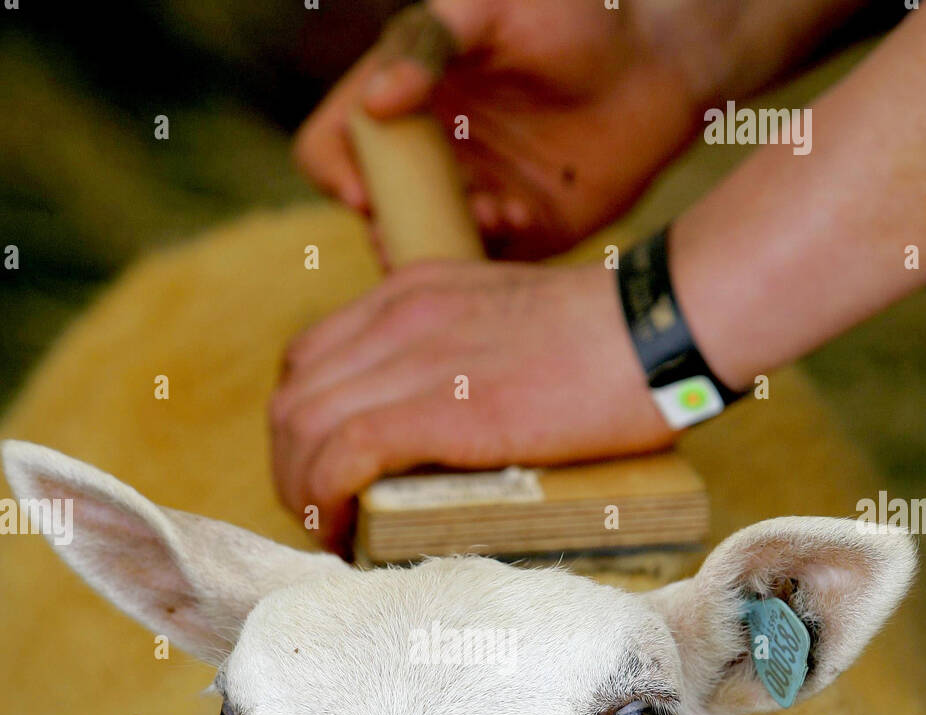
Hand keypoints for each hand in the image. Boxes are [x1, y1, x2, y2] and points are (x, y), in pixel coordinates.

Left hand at [270, 260, 673, 548]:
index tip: (326, 481)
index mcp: (408, 297)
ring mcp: (411, 359)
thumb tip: (447, 432)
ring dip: (304, 495)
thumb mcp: (506, 323)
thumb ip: (459, 357)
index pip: (308, 364)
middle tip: (325, 522)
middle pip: (291, 402)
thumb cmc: (610, 341)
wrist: (660, 328)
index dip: (300, 432)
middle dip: (291, 472)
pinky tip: (348, 534)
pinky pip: (342, 455)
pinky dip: (328, 501)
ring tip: (336, 538)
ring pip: (302, 430)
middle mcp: (394, 320)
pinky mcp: (439, 409)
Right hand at [293, 0, 703, 258]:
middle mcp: (428, 153)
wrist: (658, 66)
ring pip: (420, 247)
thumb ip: (429, 41)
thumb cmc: (576, 17)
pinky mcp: (514, 234)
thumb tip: (377, 102)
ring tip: (492, 210)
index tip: (366, 189)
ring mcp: (468, 197)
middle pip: (371, 211)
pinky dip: (489, 254)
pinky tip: (524, 216)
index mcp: (404, 97)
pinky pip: (479, 267)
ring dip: (441, 241)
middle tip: (437, 209)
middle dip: (391, 223)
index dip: (334, 170)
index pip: (332, 145)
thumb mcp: (492, 6)